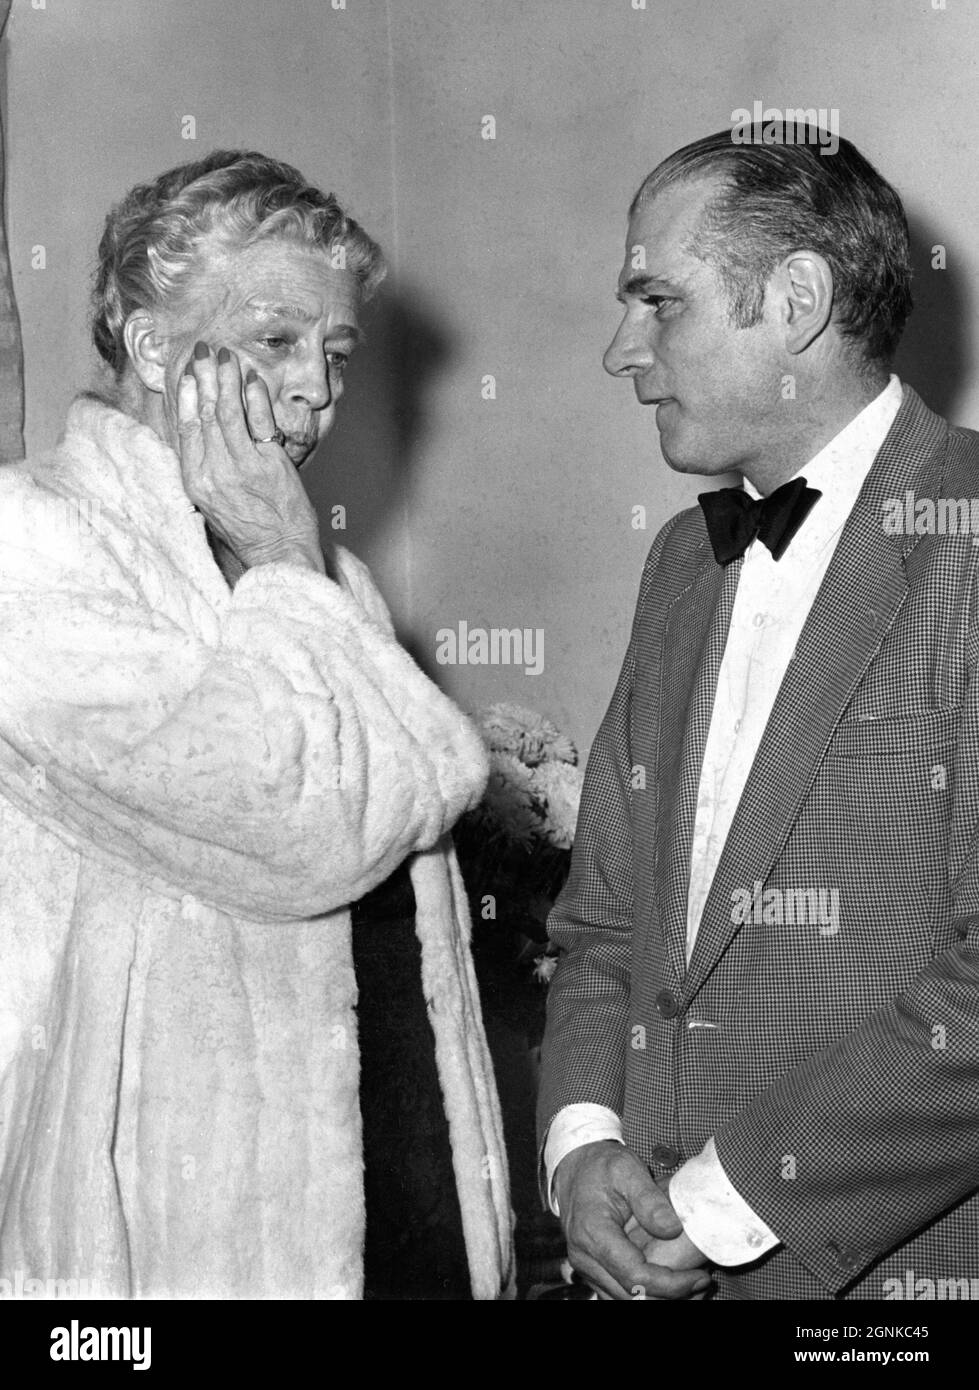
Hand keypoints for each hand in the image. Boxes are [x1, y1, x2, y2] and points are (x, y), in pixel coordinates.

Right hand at [177, 342, 324, 573]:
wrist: (278, 551)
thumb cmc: (247, 528)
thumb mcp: (212, 501)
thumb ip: (204, 467)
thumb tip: (198, 430)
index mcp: (196, 482)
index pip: (186, 429)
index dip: (184, 396)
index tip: (185, 373)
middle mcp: (215, 473)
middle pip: (204, 414)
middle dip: (203, 377)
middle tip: (204, 351)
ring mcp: (243, 468)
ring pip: (228, 413)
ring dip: (227, 380)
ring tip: (227, 356)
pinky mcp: (270, 466)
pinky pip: (259, 423)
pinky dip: (254, 397)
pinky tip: (252, 379)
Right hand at [553, 1140, 712, 1300]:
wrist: (576, 1166)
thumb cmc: (602, 1166)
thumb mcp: (627, 1169)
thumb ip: (649, 1199)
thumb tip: (672, 1230)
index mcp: (592, 1232)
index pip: (635, 1277)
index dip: (671, 1284)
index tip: (699, 1276)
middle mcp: (585, 1257)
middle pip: (631, 1298)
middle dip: (670, 1296)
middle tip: (702, 1282)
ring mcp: (587, 1268)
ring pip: (625, 1302)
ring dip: (660, 1298)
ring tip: (691, 1283)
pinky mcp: (594, 1272)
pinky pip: (621, 1295)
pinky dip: (648, 1295)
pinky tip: (671, 1282)